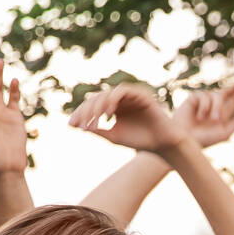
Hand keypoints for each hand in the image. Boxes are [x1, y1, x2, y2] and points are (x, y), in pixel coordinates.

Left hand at [68, 83, 187, 153]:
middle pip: (96, 99)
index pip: (92, 106)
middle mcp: (119, 99)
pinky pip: (122, 92)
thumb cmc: (140, 141)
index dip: (80, 114)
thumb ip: (98, 130)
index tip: (71, 125)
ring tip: (94, 121)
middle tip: (80, 124)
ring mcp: (129, 95)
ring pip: (107, 94)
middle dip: (86, 111)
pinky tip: (107, 114)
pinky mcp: (139, 94)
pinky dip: (113, 100)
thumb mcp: (114, 136)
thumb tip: (79, 126)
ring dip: (97, 106)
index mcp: (113, 108)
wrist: (162, 143)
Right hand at [175, 78, 233, 147]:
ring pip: (217, 96)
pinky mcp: (194, 98)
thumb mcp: (225, 133)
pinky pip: (204, 97)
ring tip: (213, 120)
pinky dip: (204, 107)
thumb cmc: (204, 140)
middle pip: (228, 91)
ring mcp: (205, 101)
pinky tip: (198, 117)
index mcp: (223, 114)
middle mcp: (215, 106)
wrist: (185, 140)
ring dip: (216, 107)